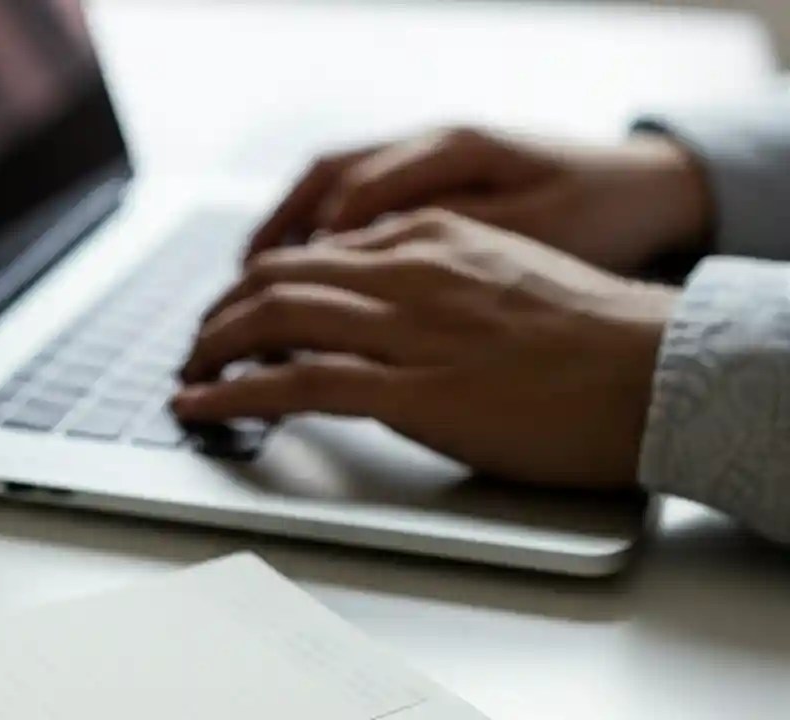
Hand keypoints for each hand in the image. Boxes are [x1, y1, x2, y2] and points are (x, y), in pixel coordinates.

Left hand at [176, 210, 678, 489]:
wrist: (654, 373)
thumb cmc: (592, 336)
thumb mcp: (504, 272)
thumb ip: (437, 274)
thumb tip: (379, 290)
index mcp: (430, 240)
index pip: (314, 250)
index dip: (258, 280)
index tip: (236, 307)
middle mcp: (407, 273)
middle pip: (277, 277)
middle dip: (221, 311)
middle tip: (196, 341)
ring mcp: (406, 332)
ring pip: (274, 320)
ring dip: (213, 346)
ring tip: (185, 372)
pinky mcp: (413, 394)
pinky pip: (297, 385)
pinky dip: (235, 393)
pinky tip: (201, 404)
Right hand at [248, 127, 711, 273]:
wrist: (656, 189)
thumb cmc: (605, 212)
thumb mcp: (539, 229)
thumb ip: (449, 234)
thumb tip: (363, 255)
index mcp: (456, 148)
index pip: (354, 189)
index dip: (309, 246)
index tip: (272, 298)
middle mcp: (433, 141)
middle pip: (327, 177)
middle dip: (276, 237)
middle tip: (236, 296)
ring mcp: (432, 154)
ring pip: (336, 183)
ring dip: (290, 231)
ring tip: (251, 283)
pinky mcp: (437, 179)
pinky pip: (361, 197)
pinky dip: (325, 232)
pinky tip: (311, 275)